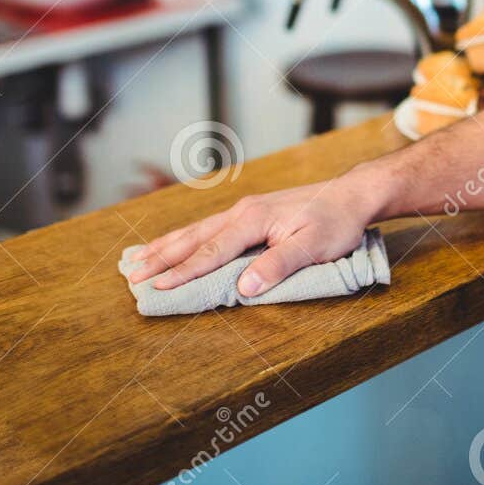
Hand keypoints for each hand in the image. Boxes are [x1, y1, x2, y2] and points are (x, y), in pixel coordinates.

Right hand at [125, 178, 379, 296]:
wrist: (351, 196)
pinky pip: (209, 229)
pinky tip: (174, 244)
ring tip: (138, 259)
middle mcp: (242, 212)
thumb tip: (244, 289)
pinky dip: (185, 239)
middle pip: (194, 239)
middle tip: (132, 276)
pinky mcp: (249, 215)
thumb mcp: (314, 247)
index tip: (158, 287)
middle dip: (162, 258)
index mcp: (253, 219)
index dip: (184, 272)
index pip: (212, 252)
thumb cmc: (336, 223)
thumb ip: (278, 266)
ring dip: (166, 246)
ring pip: (196, 231)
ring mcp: (243, 211)